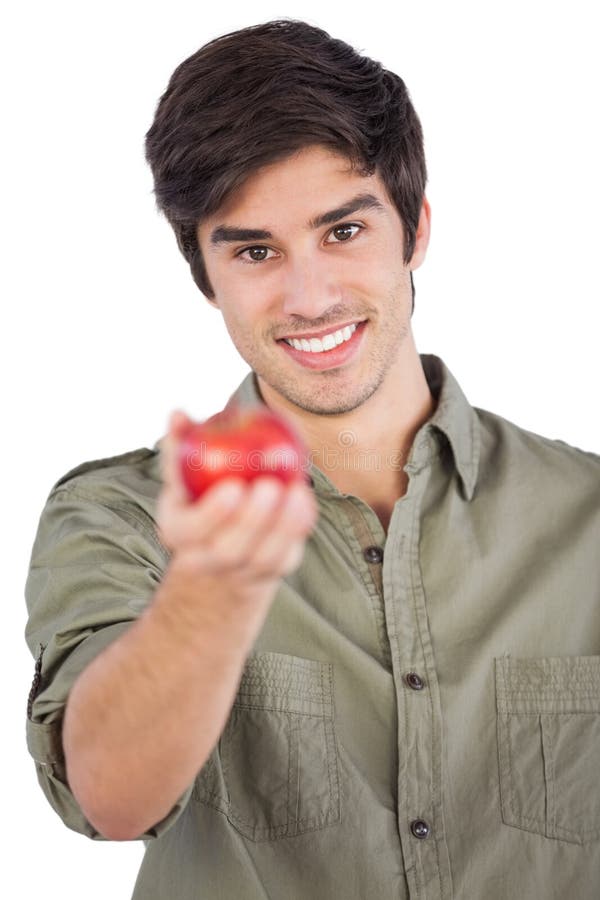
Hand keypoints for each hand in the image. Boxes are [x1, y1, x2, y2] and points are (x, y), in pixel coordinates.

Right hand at [157, 410, 317, 592]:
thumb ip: (181, 441)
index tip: (234, 486)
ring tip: (296, 489)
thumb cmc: (200, 490)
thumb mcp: (185, 469)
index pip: (189, 529)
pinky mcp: (268, 573)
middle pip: (227, 550)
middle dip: (251, 520)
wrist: (218, 540)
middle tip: (269, 485)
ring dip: (282, 525)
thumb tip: (177, 413)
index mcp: (177, 532)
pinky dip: (298, 528)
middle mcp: (203, 561)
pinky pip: (286, 555)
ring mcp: (238, 573)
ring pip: (262, 558)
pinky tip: (305, 499)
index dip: (211, 513)